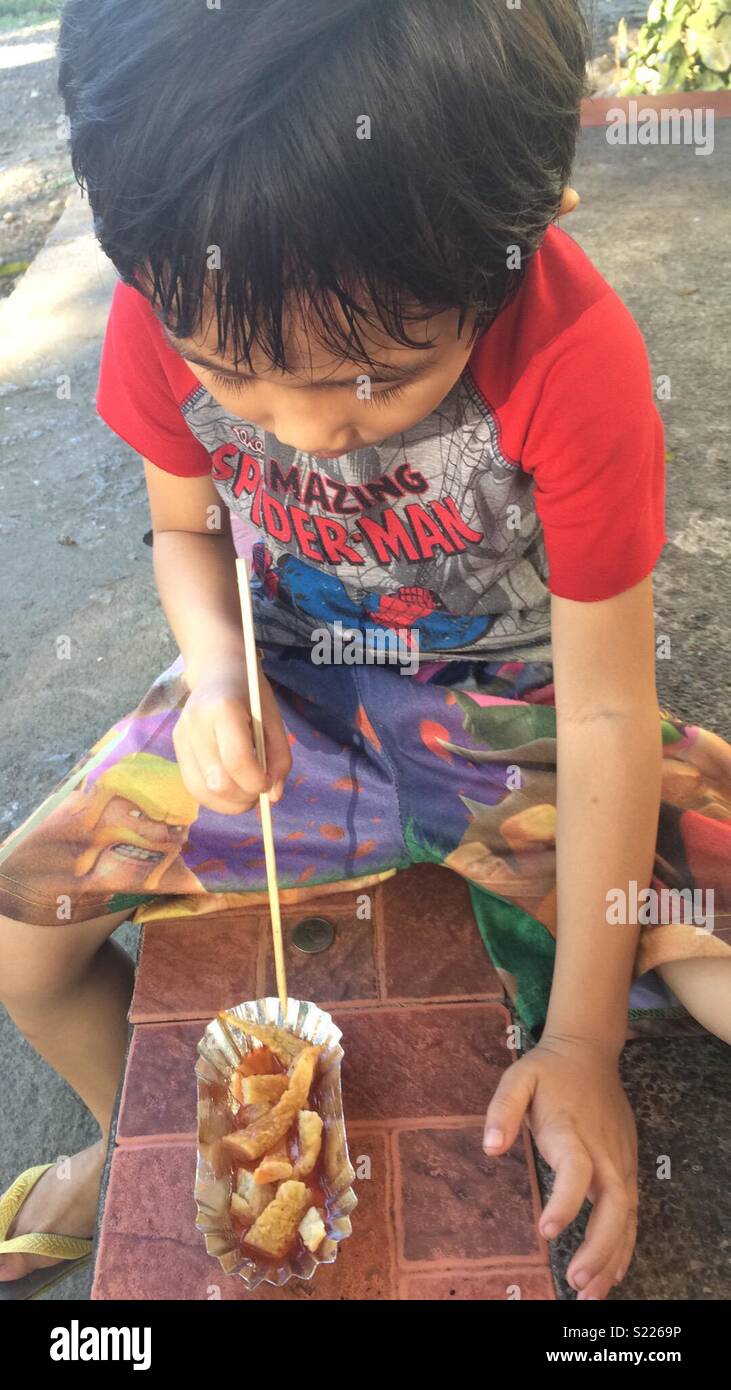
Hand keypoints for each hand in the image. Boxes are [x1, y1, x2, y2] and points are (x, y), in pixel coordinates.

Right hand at [173, 656, 291, 814]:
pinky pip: (193, 786)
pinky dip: (215, 798)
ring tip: (246, 795)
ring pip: (201, 791)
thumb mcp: (273, 720)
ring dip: (229, 803)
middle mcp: (196, 723)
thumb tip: (273, 797)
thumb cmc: (250, 694)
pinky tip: (231, 789)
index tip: (268, 783)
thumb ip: (279, 758)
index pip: (237, 760)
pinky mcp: (176, 746)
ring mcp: (181, 735)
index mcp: (223, 709)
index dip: (257, 782)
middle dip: (243, 797)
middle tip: (259, 793)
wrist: (216, 670)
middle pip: (217, 781)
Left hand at [483, 1033, 637, 1299]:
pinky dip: (623, 1245)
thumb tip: (489, 1147)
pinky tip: (612, 1274)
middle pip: (612, 1204)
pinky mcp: (627, 1167)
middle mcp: (604, 1151)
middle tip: (576, 1281)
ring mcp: (620, 1161)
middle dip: (597, 1247)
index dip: (565, 1202)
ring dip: (612, 1256)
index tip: (546, 1231)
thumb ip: (502, 1109)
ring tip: (591, 1295)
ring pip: (626, 1216)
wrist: (589, 1052)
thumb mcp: (518, 1077)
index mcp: (573, 1131)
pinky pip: (630, 1212)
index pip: (576, 1171)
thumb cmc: (549, 1070)